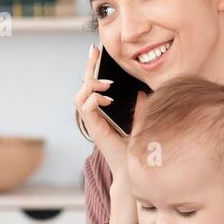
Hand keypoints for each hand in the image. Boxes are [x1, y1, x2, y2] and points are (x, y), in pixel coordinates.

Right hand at [74, 43, 129, 176]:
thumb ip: (140, 107)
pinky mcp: (94, 130)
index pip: (94, 87)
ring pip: (80, 97)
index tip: (98, 52)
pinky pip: (85, 110)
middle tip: (95, 52)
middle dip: (88, 68)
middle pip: (84, 88)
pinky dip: (92, 100)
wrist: (135, 171)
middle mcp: (95, 117)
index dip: (94, 69)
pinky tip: (104, 99)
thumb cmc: (138, 150)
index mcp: (103, 113)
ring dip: (90, 86)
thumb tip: (143, 91)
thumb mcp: (142, 121)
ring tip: (104, 84)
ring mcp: (93, 124)